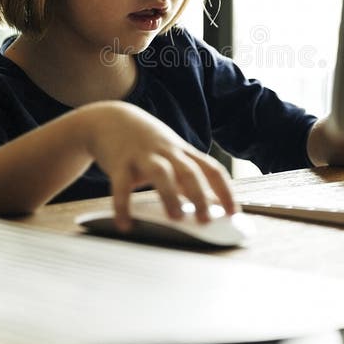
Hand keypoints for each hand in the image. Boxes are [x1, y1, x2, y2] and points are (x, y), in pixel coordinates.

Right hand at [81, 102, 234, 229]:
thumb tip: (213, 204)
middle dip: (200, 195)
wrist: (109, 119)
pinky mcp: (119, 163)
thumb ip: (188, 179)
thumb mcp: (170, 155)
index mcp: (182, 152)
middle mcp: (166, 152)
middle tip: (206, 220)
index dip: (225, 191)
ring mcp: (142, 156)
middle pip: (190, 171)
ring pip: (161, 173)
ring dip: (170, 195)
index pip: (212, 169)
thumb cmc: (146, 143)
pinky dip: (123, 206)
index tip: (234, 213)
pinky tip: (126, 225)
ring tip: (176, 217)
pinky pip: (121, 185)